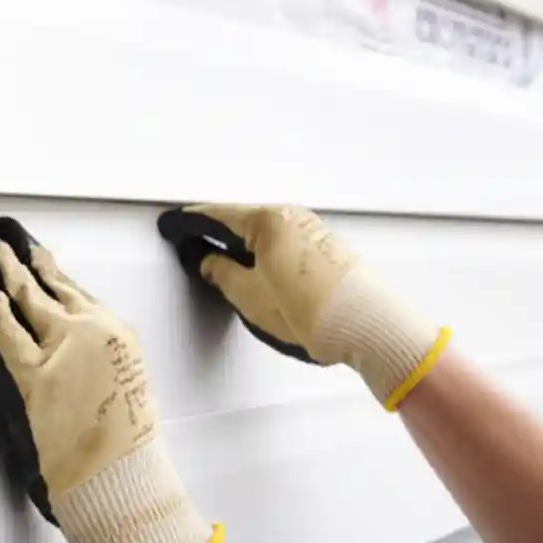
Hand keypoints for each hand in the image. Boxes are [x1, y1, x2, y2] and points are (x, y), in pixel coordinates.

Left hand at [0, 204, 221, 542]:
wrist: (124, 483)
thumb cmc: (127, 450)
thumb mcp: (125, 388)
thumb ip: (97, 360)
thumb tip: (74, 348)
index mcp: (118, 334)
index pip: (75, 289)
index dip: (49, 268)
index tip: (35, 250)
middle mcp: (92, 332)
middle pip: (48, 282)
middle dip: (19, 255)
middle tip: (2, 233)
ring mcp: (61, 352)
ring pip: (24, 296)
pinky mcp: (34, 376)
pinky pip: (3, 329)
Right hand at [158, 204, 450, 409]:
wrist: (370, 327)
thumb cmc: (314, 311)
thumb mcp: (247, 296)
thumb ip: (220, 273)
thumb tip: (209, 263)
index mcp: (268, 221)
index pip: (216, 215)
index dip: (189, 222)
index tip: (172, 225)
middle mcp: (293, 218)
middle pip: (242, 220)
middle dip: (215, 232)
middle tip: (191, 243)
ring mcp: (313, 232)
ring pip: (264, 233)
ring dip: (242, 245)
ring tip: (223, 265)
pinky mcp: (327, 251)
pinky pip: (284, 244)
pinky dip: (264, 253)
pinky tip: (259, 272)